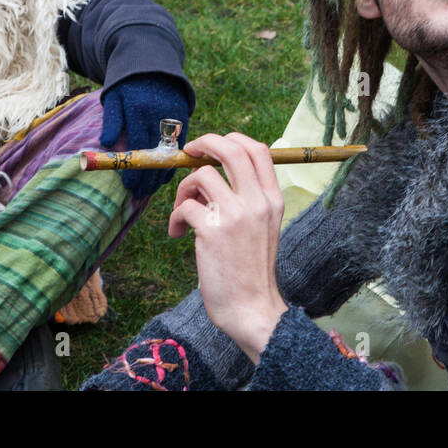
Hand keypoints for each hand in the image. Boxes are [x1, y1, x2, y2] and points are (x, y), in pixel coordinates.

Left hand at [99, 73, 190, 198]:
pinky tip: (166, 174)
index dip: (133, 169)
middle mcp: (159, 113)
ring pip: (170, 151)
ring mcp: (174, 114)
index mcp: (138, 109)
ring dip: (162, 173)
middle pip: (155, 154)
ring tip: (152, 189)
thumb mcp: (114, 96)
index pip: (137, 147)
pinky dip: (174, 160)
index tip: (128, 185)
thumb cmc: (127, 82)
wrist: (152, 59)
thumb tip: (106, 143)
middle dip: (147, 178)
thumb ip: (111, 119)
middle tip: (139, 194)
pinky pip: (181, 143)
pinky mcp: (184, 114)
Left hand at [168, 133, 288, 362]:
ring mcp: (235, 215)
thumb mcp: (263, 227)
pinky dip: (174, 217)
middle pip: (230, 149)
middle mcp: (257, 202)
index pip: (258, 150)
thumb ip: (247, 199)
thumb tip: (213, 174)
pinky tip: (178, 234)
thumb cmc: (251, 270)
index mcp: (272, 199)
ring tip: (183, 212)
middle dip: (204, 143)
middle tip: (189, 153)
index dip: (231, 139)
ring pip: (201, 175)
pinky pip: (184, 206)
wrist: (252, 309)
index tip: (212, 148)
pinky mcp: (212, 231)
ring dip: (183, 190)